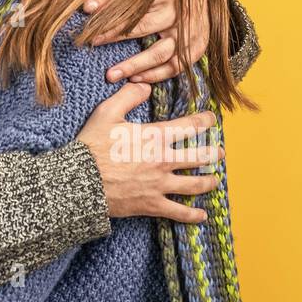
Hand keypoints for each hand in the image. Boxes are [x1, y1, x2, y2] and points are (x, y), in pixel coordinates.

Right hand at [75, 81, 224, 222]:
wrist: (80, 180)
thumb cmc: (92, 145)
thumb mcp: (106, 113)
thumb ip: (128, 96)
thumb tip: (146, 86)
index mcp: (154, 137)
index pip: (188, 126)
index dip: (204, 121)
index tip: (211, 119)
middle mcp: (163, 161)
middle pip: (199, 157)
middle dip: (214, 154)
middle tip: (220, 152)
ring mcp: (160, 185)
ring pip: (194, 184)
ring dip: (209, 182)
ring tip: (215, 180)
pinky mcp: (152, 204)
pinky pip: (179, 212)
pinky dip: (193, 215)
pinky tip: (202, 215)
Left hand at [83, 0, 208, 83]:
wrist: (206, 0)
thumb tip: (89, 3)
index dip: (110, 1)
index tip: (87, 7)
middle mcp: (178, 12)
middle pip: (144, 25)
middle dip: (115, 35)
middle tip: (92, 42)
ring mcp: (188, 34)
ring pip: (159, 52)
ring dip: (133, 64)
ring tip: (110, 74)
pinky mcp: (195, 50)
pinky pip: (173, 67)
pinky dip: (154, 75)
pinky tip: (134, 79)